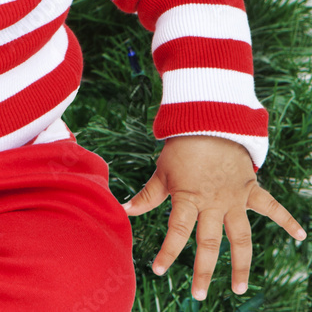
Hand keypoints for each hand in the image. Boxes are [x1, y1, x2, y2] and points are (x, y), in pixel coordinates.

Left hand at [122, 134, 306, 300]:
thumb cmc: (181, 147)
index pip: (177, 232)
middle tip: (198, 295)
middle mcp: (213, 204)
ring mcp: (234, 199)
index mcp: (189, 198)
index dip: (167, 252)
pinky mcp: (250, 190)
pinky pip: (271, 207)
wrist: (208, 122)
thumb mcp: (162, 171)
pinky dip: (287, 220)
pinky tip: (300, 236)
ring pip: (240, 239)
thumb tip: (124, 209)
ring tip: (238, 288)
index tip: (158, 270)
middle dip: (202, 270)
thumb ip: (148, 195)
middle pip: (208, 243)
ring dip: (239, 264)